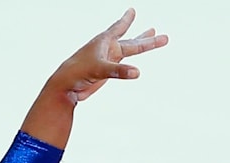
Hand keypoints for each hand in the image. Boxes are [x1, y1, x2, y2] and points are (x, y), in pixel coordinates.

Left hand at [50, 8, 168, 103]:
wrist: (65, 86)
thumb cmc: (77, 72)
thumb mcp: (100, 69)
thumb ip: (119, 71)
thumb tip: (137, 72)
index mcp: (104, 41)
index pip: (119, 27)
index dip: (126, 19)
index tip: (132, 10)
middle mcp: (108, 49)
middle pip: (132, 42)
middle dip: (148, 39)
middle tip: (164, 37)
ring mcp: (108, 60)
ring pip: (129, 50)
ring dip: (142, 44)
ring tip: (153, 36)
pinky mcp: (107, 71)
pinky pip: (123, 65)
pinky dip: (131, 64)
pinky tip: (136, 67)